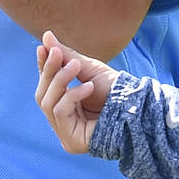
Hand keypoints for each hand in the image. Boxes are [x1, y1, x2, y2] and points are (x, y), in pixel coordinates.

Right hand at [35, 30, 118, 153]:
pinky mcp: (71, 141)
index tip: (42, 47)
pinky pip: (59, 112)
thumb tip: (46, 37)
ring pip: (47, 102)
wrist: (137, 105)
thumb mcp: (88, 70)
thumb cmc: (116, 90)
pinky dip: (71, 95)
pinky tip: (89, 87)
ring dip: (60, 80)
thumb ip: (66, 57)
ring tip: (76, 67)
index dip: (43, 67)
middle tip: (56, 53)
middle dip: (49, 71)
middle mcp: (62, 120)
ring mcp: (65, 132)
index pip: (46, 86)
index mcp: (65, 105)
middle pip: (41, 94)